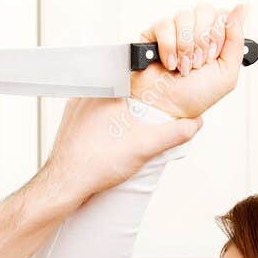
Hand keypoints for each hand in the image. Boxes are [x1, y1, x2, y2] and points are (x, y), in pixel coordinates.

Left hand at [33, 2, 247, 206]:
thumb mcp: (144, 146)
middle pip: (120, 88)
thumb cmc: (95, 164)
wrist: (64, 184)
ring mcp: (76, 107)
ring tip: (128, 130)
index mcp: (106, 89)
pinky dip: (103, 123)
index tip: (158, 90)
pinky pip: (91, 115)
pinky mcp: (70, 122)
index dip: (148, 81)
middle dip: (134, 100)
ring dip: (118, 112)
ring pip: (105, 101)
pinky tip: (110, 138)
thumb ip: (172, 133)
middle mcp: (88, 93)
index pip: (133, 73)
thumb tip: (193, 124)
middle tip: (144, 117)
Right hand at [130, 3, 249, 118]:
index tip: (213, 56)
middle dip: (202, 41)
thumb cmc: (194, 96)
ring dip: (186, 47)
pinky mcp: (154, 34)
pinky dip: (169, 47)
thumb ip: (236, 40)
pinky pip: (165, 25)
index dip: (218, 35)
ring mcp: (175, 30)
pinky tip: (169, 63)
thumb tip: (242, 9)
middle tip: (198, 63)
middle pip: (204, 10)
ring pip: (184, 16)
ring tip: (183, 67)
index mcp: (214, 37)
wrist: (167, 110)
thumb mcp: (227, 73)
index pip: (222, 14)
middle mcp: (195, 30)